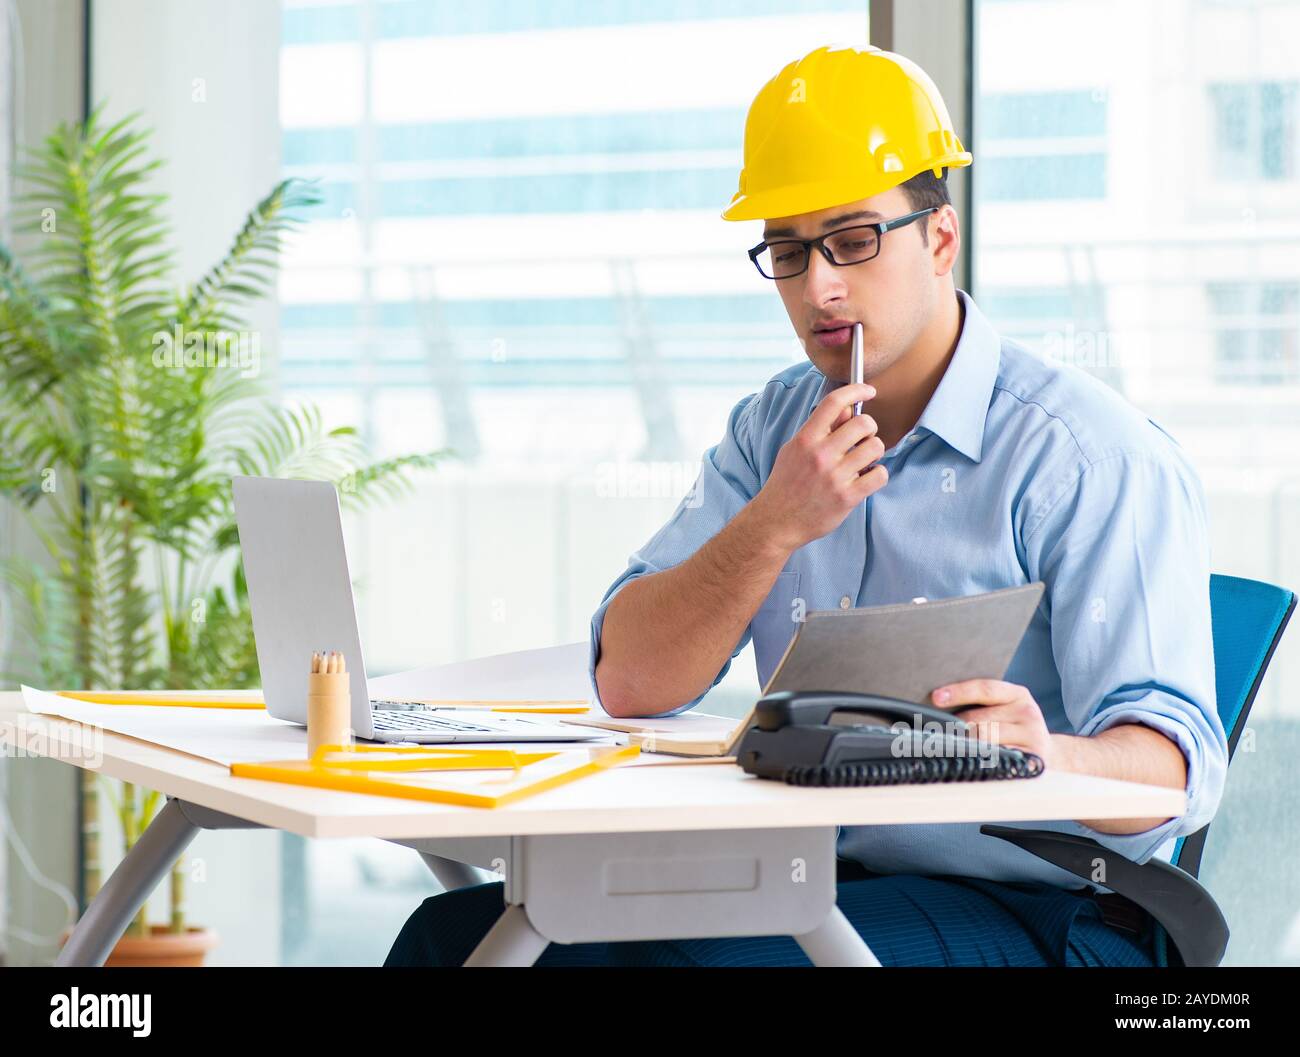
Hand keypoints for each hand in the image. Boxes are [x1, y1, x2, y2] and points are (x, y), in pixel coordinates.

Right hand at [749, 383, 886, 551]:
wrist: (776, 522)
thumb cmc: (787, 483)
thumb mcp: (795, 450)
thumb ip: (820, 430)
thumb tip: (846, 409)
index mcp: (806, 439)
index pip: (834, 403)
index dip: (856, 390)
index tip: (868, 391)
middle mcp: (821, 455)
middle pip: (864, 423)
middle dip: (869, 428)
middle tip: (863, 438)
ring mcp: (835, 477)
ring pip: (875, 447)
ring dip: (874, 452)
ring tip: (863, 461)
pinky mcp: (847, 498)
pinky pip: (880, 475)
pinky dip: (877, 474)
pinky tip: (866, 478)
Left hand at [930, 679, 1056, 767]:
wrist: (1049, 755)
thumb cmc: (1013, 729)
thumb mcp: (1005, 709)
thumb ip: (981, 704)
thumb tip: (938, 704)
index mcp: (1018, 694)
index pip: (985, 689)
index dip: (959, 692)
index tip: (936, 697)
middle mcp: (1028, 713)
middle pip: (979, 720)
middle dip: (955, 728)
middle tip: (934, 733)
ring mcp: (1033, 737)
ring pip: (985, 741)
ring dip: (964, 745)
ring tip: (950, 749)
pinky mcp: (1033, 760)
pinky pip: (998, 760)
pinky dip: (981, 761)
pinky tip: (971, 762)